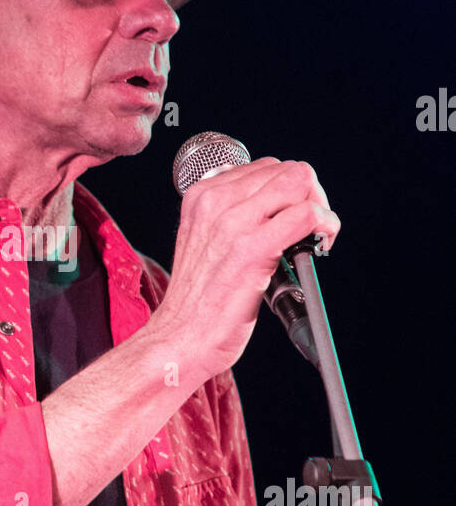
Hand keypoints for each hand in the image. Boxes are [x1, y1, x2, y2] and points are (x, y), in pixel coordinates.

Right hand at [149, 158, 340, 380]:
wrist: (179, 338)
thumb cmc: (198, 301)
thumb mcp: (206, 242)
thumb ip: (232, 217)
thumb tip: (277, 207)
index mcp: (201, 196)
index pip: (267, 167)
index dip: (291, 191)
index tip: (294, 218)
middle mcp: (214, 201)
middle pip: (288, 170)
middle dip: (311, 195)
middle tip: (311, 229)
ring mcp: (232, 222)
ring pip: (300, 182)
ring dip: (320, 208)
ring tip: (314, 238)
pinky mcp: (252, 248)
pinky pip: (306, 215)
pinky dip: (325, 225)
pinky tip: (321, 244)